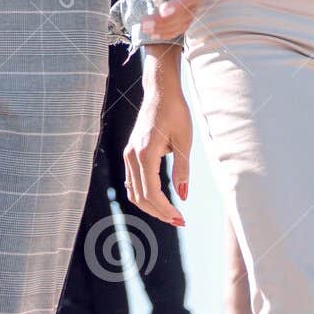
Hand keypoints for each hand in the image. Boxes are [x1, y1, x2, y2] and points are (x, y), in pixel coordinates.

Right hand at [123, 58, 190, 226]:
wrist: (160, 92)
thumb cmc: (175, 112)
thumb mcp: (184, 141)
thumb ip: (183, 170)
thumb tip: (184, 196)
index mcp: (145, 153)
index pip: (151, 192)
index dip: (165, 209)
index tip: (181, 219)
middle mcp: (132, 155)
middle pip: (140, 196)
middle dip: (159, 212)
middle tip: (179, 221)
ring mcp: (128, 154)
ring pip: (134, 191)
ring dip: (150, 206)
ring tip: (170, 214)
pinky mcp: (130, 152)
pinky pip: (133, 181)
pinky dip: (144, 194)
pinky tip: (159, 199)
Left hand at [136, 0, 208, 42]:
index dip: (181, 3)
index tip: (162, 11)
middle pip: (191, 7)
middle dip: (169, 19)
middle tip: (145, 24)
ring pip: (187, 16)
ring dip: (168, 27)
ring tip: (145, 29)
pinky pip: (181, 17)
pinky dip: (169, 27)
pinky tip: (154, 31)